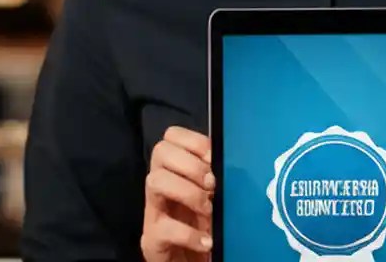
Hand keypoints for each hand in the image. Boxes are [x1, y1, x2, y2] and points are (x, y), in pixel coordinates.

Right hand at [140, 126, 214, 261]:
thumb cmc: (207, 226)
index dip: (194, 141)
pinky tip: (207, 241)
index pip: (172, 136)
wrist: (193, 261)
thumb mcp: (217, 197)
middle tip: (213, 184)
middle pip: (160, 151)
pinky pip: (164, 228)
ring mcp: (153, 212)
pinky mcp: (151, 239)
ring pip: (155, 181)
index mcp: (176, 170)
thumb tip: (234, 156)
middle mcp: (160, 185)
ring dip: (187, 192)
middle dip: (191, 164)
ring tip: (209, 210)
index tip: (214, 157)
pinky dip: (189, 234)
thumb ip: (219, 177)